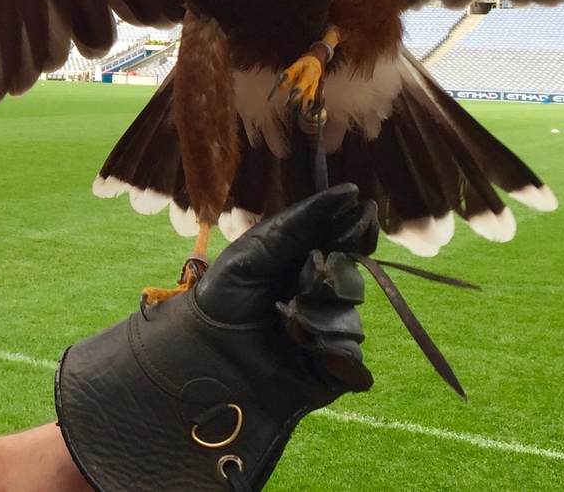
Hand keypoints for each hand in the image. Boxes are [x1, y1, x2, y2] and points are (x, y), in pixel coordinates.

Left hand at [56, 185, 378, 491]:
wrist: (203, 361)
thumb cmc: (218, 302)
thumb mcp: (255, 253)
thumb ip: (300, 223)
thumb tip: (350, 193)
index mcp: (296, 264)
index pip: (341, 241)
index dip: (351, 230)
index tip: (360, 215)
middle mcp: (313, 295)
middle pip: (350, 277)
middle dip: (328, 275)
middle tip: (300, 280)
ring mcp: (323, 332)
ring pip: (352, 315)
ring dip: (323, 313)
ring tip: (287, 319)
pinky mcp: (329, 370)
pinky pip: (352, 354)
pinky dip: (331, 347)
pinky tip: (304, 343)